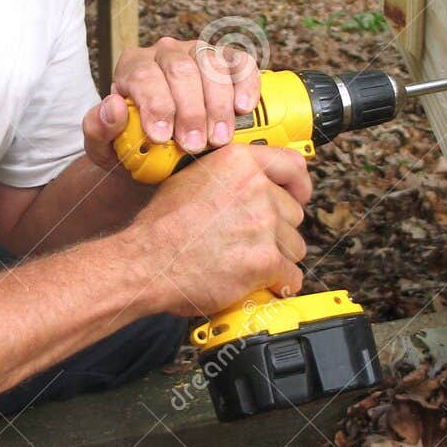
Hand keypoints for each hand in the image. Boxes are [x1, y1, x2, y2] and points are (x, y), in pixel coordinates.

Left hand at [83, 36, 260, 173]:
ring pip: (210, 64)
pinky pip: (239, 62)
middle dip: (189, 110)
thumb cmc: (132, 146)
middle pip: (180, 69)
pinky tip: (244, 107)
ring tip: (219, 139)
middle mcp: (165, 53)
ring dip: (217, 104)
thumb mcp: (103, 147)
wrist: (159, 152)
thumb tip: (112, 106)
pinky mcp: (226, 61)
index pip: (143, 75)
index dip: (155, 104)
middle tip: (194, 146)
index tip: (162, 136)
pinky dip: (244, 82)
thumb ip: (97, 129)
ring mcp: (198, 53)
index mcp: (133, 66)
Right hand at [128, 142, 311, 317]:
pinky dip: (280, 283)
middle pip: (293, 212)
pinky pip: (291, 275)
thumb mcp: (191, 179)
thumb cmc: (161, 228)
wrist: (147, 262)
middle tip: (254, 241)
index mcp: (238, 163)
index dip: (299, 184)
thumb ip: (229, 177)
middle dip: (278, 230)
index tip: (299, 195)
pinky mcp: (266, 260)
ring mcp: (263, 224)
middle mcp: (256, 189)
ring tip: (250, 263)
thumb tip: (250, 185)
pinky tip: (263, 283)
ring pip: (295, 246)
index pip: (292, 165)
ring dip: (278, 258)